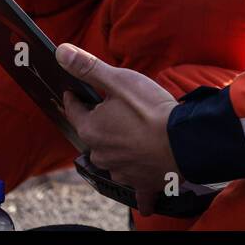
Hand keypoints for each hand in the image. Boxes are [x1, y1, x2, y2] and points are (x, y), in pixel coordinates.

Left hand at [56, 43, 179, 216]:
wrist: (184, 142)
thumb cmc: (150, 110)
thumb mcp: (119, 81)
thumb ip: (88, 68)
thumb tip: (60, 52)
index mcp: (91, 129)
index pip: (74, 109)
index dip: (75, 97)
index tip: (74, 91)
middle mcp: (100, 154)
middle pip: (94, 135)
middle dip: (99, 123)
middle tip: (113, 109)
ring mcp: (120, 170)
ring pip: (112, 158)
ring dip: (118, 149)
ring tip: (132, 136)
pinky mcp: (141, 182)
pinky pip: (137, 187)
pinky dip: (139, 184)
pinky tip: (144, 193)